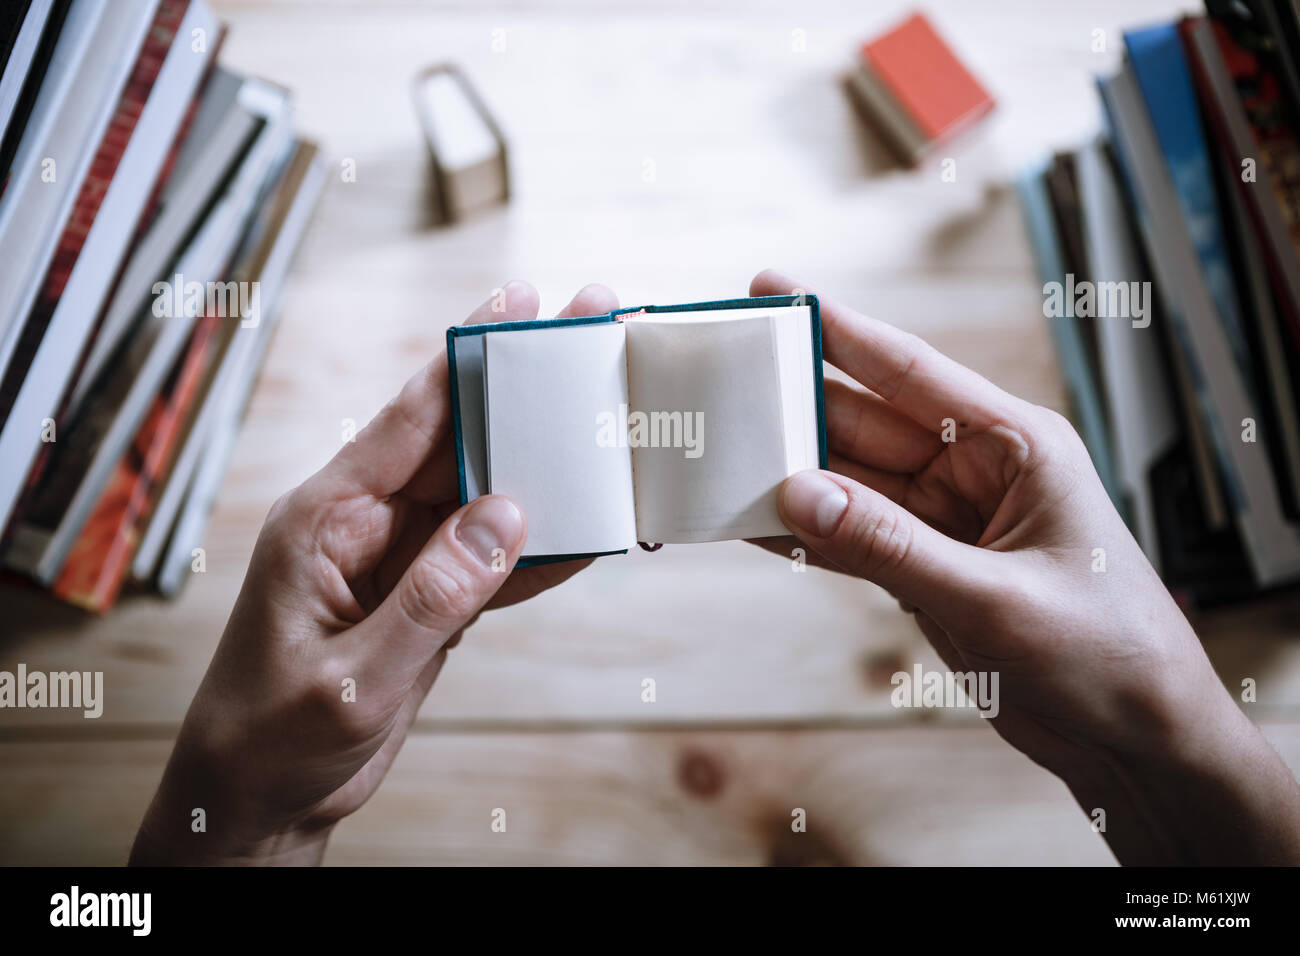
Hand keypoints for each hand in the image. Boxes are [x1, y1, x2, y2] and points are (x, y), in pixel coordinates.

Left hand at [130, 281, 619, 864]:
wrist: (262, 800)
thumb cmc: (275, 736)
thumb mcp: (352, 676)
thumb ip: (431, 596)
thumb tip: (508, 515)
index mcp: (326, 520)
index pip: (407, 420)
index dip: (467, 358)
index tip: (519, 302)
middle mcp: (366, 525)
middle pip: (459, 444)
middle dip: (525, 396)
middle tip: (590, 340)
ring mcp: (402, 562)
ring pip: (486, 500)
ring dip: (545, 471)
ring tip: (608, 428)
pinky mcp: (429, 601)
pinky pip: (494, 563)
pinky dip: (542, 553)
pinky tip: (592, 532)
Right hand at [752, 269, 1299, 864]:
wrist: (1134, 739)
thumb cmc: (1105, 654)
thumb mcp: (997, 599)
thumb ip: (893, 547)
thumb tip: (799, 496)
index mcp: (1015, 446)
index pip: (910, 372)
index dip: (840, 331)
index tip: (776, 293)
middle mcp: (974, 472)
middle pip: (865, 426)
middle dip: (795, 408)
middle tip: (720, 388)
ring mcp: (944, 523)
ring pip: (848, 485)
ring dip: (788, 476)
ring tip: (716, 456)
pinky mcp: (925, 571)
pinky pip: (851, 540)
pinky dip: (804, 536)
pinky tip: (751, 523)